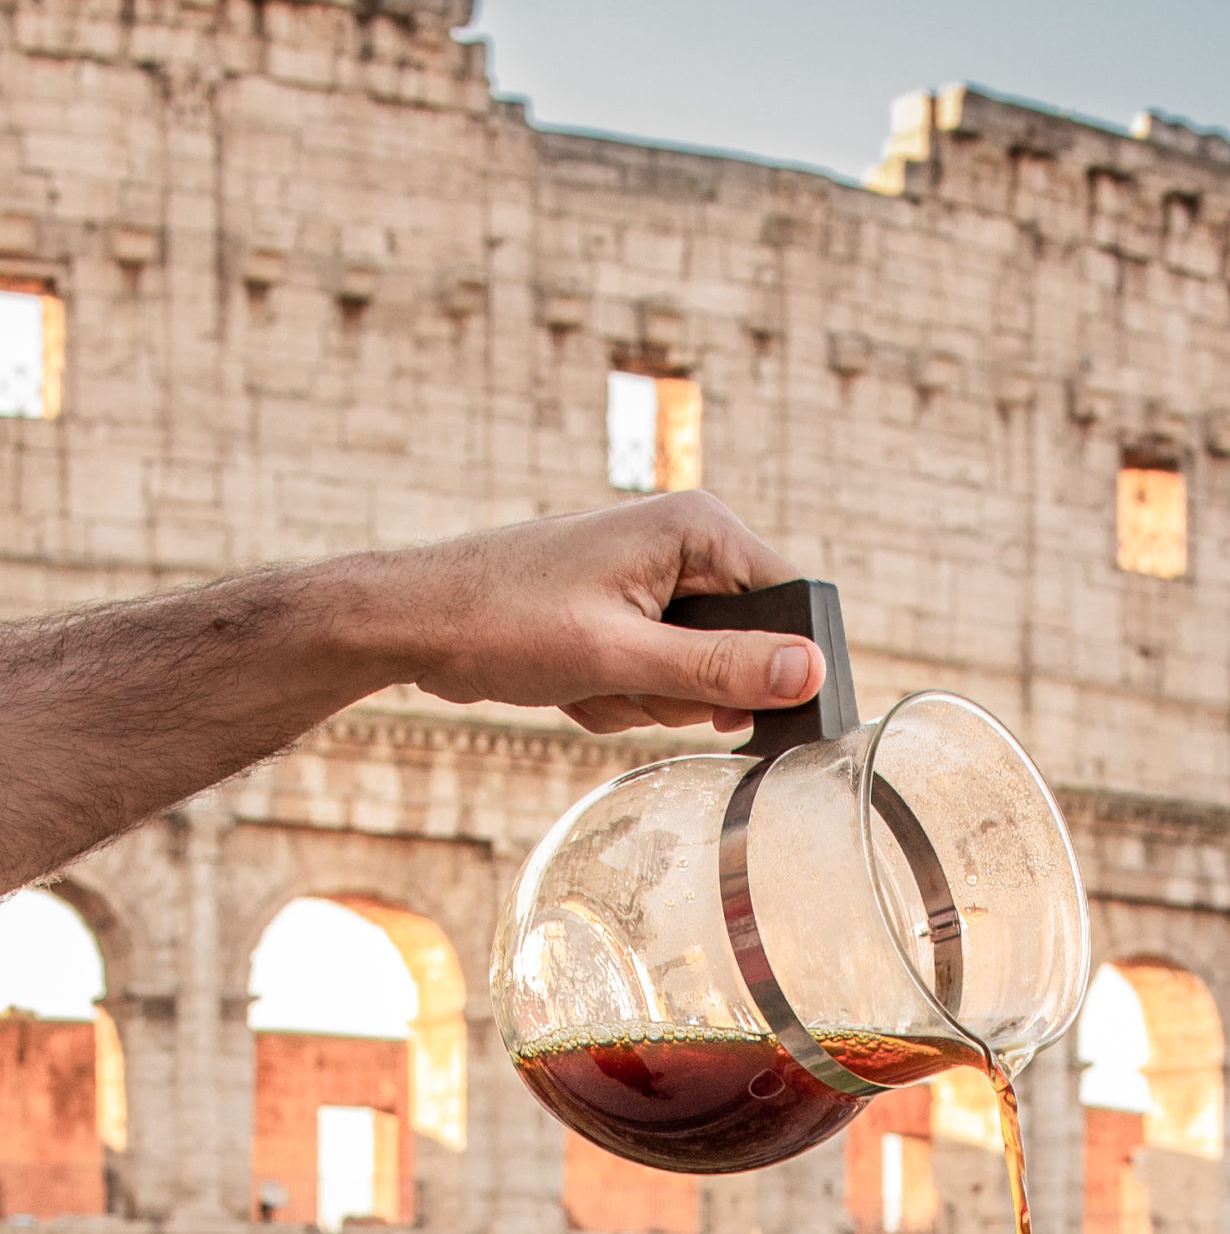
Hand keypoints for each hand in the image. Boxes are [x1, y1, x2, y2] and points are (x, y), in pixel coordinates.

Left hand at [377, 492, 822, 732]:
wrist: (416, 622)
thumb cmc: (503, 621)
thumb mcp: (620, 656)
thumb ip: (719, 668)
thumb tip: (809, 671)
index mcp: (698, 528)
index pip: (793, 606)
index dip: (773, 667)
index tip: (723, 705)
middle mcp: (686, 544)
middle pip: (745, 650)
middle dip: (684, 690)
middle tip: (622, 681)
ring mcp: (657, 579)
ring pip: (700, 676)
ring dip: (644, 697)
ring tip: (587, 676)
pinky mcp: (631, 612)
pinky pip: (660, 678)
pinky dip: (621, 695)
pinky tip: (575, 680)